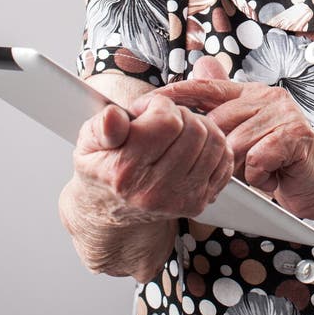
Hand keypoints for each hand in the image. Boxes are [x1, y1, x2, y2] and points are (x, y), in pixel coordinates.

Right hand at [60, 84, 233, 280]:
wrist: (109, 210)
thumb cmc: (102, 168)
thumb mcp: (89, 142)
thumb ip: (102, 126)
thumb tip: (113, 117)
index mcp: (126, 171)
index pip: (168, 121)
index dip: (159, 105)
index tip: (147, 110)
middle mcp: (155, 190)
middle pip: (195, 129)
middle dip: (181, 114)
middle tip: (164, 120)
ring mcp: (180, 199)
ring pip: (215, 142)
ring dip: (201, 127)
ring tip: (179, 131)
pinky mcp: (199, 202)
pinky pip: (224, 161)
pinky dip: (213, 146)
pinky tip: (193, 147)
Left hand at [142, 56, 313, 219]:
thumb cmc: (277, 163)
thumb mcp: (244, 137)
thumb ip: (222, 113)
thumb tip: (197, 72)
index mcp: (250, 93)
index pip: (205, 88)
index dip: (175, 93)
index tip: (146, 102)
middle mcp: (267, 96)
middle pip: (217, 123)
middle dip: (214, 154)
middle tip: (226, 172)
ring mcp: (283, 113)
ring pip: (235, 144)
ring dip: (239, 169)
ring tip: (253, 176)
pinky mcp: (296, 135)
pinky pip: (257, 158)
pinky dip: (259, 176)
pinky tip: (269, 178)